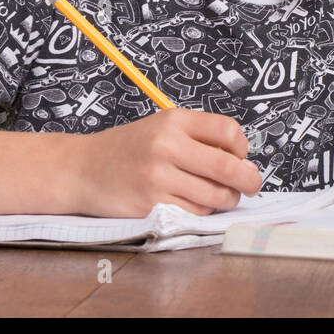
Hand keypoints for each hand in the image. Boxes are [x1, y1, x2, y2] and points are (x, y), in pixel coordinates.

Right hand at [65, 108, 263, 216]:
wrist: (82, 168)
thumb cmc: (127, 149)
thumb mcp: (161, 128)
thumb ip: (198, 138)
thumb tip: (243, 162)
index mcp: (173, 121)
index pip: (228, 130)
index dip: (242, 147)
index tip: (240, 155)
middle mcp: (167, 146)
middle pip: (229, 167)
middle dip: (249, 180)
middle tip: (251, 185)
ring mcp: (158, 177)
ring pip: (216, 195)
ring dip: (227, 199)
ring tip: (221, 196)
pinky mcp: (152, 204)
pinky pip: (195, 212)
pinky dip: (203, 211)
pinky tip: (195, 203)